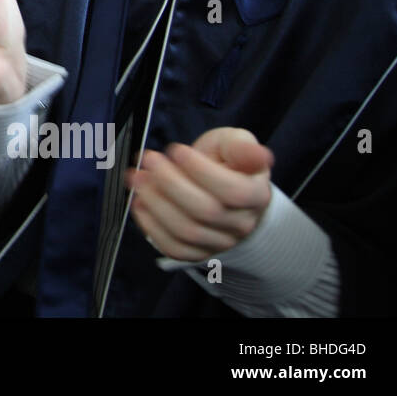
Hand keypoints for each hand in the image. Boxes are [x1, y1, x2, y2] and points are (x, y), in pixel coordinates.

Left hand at [126, 127, 274, 261]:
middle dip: (169, 182)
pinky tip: (140, 202)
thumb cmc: (226, 162)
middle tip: (149, 159)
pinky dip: (151, 226)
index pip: (232, 190)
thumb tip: (259, 154)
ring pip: (186, 232)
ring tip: (138, 177)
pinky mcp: (197, 252)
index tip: (176, 149)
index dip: (200, 170)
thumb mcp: (235, 143)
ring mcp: (220, 242)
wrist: (220, 188)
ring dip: (155, 202)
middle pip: (205, 211)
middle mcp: (242, 224)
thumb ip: (242, 146)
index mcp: (256, 195)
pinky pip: (174, 247)